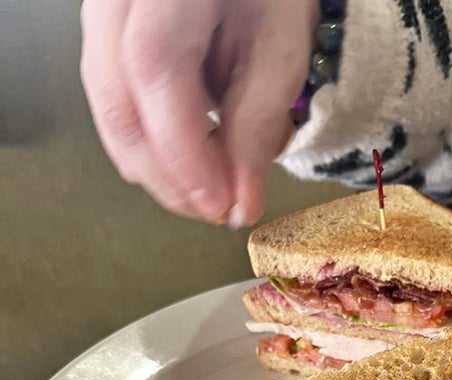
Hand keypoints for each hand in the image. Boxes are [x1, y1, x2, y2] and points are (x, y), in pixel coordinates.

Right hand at [80, 0, 318, 225]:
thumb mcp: (278, 49)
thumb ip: (256, 127)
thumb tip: (241, 208)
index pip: (155, 70)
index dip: (184, 152)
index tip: (220, 206)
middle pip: (118, 101)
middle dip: (167, 175)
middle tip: (216, 212)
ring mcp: (97, 13)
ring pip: (108, 109)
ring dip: (156, 168)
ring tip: (206, 192)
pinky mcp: (100, 37)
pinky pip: (111, 102)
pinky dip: (148, 144)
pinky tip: (186, 159)